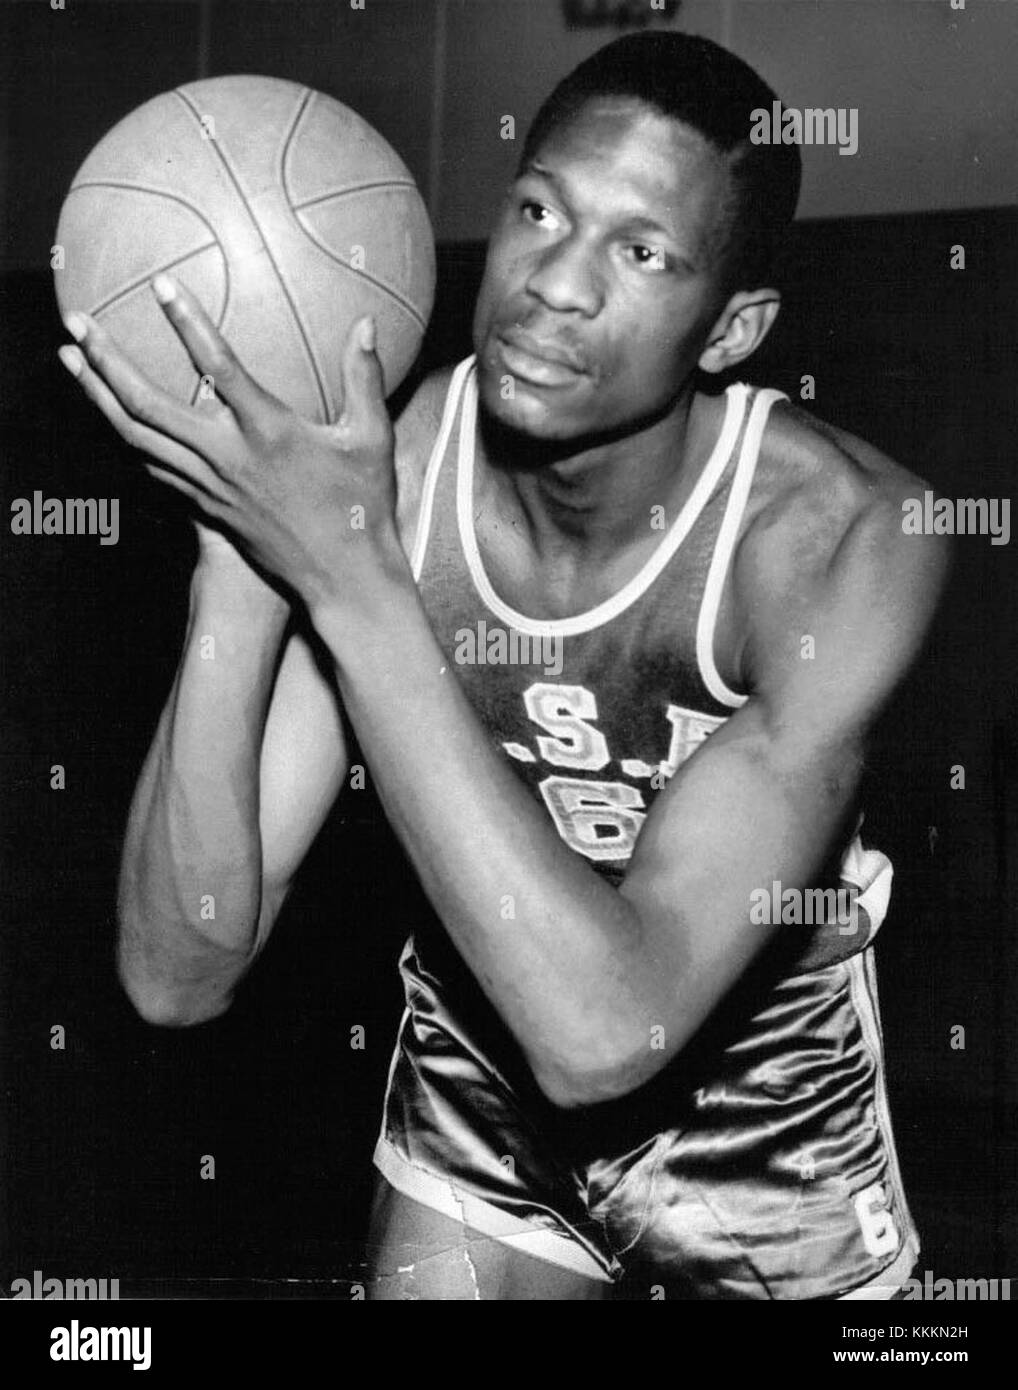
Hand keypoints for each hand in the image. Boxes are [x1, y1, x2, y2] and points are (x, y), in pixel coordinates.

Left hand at [58, 274, 402, 614]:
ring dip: (98, 398)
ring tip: (72, 361)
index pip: (220, 367)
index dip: (189, 323)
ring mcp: (211, 486)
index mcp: (270, 433)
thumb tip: (367, 323)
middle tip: (78, 323)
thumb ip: (363, 377)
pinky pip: (153, 470)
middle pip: (148, 406)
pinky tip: (110, 419)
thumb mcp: (372, 439)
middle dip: (106, 361)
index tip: (162, 286)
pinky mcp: (207, 508)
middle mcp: (229, 459)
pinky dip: (125, 440)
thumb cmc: (363, 509)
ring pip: (138, 439)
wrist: (343, 580)